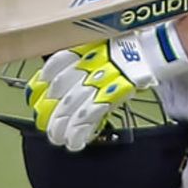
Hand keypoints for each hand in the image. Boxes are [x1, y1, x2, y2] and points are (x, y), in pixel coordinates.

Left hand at [27, 37, 159, 151]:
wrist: (153, 49)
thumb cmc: (126, 48)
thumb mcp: (97, 46)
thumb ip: (80, 59)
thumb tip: (59, 79)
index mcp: (81, 50)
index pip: (52, 67)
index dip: (40, 85)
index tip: (34, 98)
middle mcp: (86, 64)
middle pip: (58, 91)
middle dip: (49, 111)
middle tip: (44, 125)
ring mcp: (98, 80)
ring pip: (71, 106)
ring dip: (62, 126)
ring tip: (58, 138)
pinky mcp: (112, 94)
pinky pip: (90, 115)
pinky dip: (80, 131)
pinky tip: (74, 142)